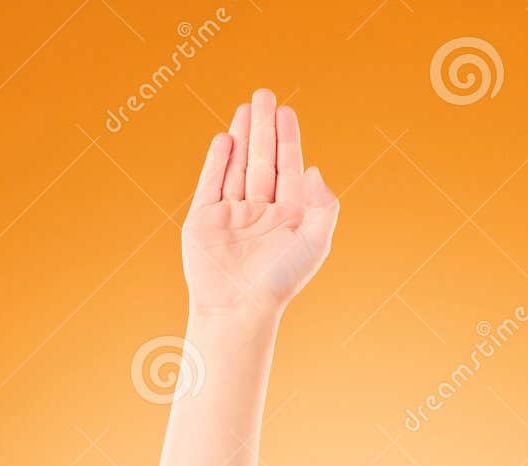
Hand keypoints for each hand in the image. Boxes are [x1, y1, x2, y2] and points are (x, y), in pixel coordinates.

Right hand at [183, 88, 338, 318]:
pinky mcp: (204, 220)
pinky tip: (224, 139)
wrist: (237, 308)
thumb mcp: (314, 243)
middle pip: (261, 161)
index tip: (286, 112)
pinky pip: (211, 184)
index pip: (288, 170)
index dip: (288, 140)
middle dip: (263, 129)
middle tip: (264, 95)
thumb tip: (314, 170)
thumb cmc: (279, 282)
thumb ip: (322, 206)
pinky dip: (218, 161)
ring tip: (245, 108)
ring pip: (237, 168)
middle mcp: (260, 214)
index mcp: (287, 219)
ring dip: (241, 137)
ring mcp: (231, 216)